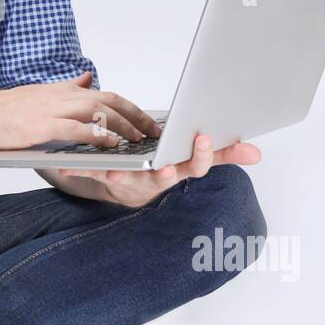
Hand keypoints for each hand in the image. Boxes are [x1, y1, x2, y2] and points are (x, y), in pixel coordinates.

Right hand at [0, 71, 162, 151]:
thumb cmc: (4, 110)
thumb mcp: (41, 94)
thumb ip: (67, 88)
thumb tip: (88, 78)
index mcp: (64, 91)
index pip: (106, 95)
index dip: (130, 108)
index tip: (147, 121)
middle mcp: (63, 96)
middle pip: (110, 101)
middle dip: (136, 116)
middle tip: (154, 132)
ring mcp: (53, 109)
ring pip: (99, 113)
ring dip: (123, 125)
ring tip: (140, 139)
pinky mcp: (43, 125)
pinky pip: (77, 129)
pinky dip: (97, 135)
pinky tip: (111, 144)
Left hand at [55, 133, 261, 208]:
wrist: (128, 187)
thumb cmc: (165, 166)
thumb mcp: (194, 159)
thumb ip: (224, 154)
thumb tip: (257, 153)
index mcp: (179, 169)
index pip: (196, 165)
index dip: (203, 154)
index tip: (206, 137)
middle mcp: (157, 179)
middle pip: (166, 176)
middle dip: (167, 170)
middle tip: (168, 165)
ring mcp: (133, 181)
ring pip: (130, 178)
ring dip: (122, 174)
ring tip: (116, 168)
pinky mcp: (108, 178)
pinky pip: (94, 174)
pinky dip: (81, 168)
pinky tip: (67, 164)